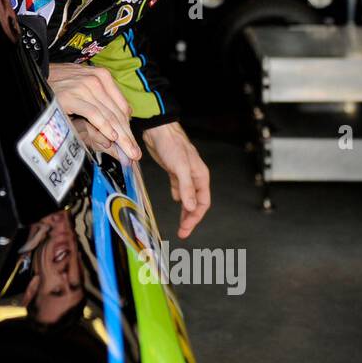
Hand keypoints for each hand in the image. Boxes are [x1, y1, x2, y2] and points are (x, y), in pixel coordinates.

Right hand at [48, 62, 138, 160]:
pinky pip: (93, 114)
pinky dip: (104, 127)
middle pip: (117, 113)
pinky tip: (111, 137)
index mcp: (103, 76)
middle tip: (134, 154)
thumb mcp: (85, 88)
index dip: (129, 127)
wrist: (36, 77)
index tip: (134, 144)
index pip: (121, 106)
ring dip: (121, 136)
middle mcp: (96, 80)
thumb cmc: (60, 85)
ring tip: (127, 151)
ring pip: (108, 115)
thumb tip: (126, 116)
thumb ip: (103, 101)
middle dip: (128, 136)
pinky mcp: (72, 96)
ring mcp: (84, 87)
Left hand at [141, 121, 209, 237]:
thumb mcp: (180, 168)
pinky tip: (175, 201)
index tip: (186, 229)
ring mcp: (184, 175)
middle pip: (195, 203)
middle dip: (190, 218)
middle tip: (182, 232)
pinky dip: (178, 196)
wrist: (158, 130)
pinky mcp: (174, 171)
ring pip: (187, 197)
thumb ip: (186, 188)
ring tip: (180, 222)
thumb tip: (190, 208)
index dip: (195, 218)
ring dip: (184, 210)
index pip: (202, 203)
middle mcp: (194, 177)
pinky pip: (179, 188)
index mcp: (200, 177)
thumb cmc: (172, 145)